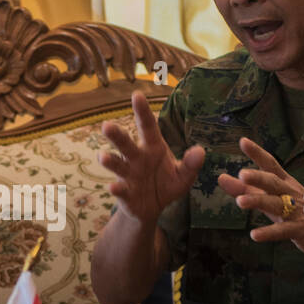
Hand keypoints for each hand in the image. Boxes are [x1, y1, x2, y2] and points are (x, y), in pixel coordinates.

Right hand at [99, 91, 205, 225]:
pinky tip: (113, 187)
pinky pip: (121, 189)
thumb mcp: (184, 176)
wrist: (152, 208)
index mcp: (153, 148)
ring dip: (110, 160)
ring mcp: (128, 175)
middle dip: (116, 135)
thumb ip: (191, 164)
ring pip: (118, 164)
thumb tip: (200, 151)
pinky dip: (117, 188)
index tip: (136, 95)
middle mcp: (137, 158)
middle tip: (106, 126)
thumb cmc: (167, 185)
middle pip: (126, 144)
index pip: (147, 126)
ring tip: (103, 157)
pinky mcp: (125, 193)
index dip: (142, 111)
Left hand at [216, 137, 303, 260]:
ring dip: (259, 202)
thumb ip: (247, 190)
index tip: (243, 141)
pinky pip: (283, 231)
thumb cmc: (300, 210)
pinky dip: (269, 233)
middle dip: (258, 177)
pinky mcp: (300, 230)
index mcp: (286, 184)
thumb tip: (222, 178)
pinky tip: (254, 235)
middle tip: (242, 174)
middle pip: (273, 182)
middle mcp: (291, 194)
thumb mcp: (274, 198)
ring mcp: (297, 212)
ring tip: (240, 202)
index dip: (257, 153)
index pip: (271, 164)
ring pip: (277, 205)